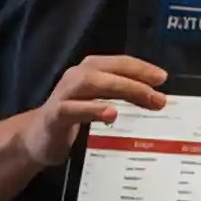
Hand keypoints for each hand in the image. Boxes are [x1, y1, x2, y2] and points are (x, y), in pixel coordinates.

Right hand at [20, 56, 167, 165]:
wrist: (37, 138)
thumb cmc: (73, 117)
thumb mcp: (99, 103)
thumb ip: (121, 97)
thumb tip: (156, 99)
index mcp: (89, 70)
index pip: (118, 62)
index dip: (141, 67)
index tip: (163, 78)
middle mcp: (76, 77)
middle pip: (108, 71)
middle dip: (136, 81)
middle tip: (160, 97)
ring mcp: (64, 95)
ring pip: (92, 84)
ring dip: (120, 89)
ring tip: (144, 99)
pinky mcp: (55, 115)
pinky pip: (73, 109)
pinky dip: (92, 110)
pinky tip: (111, 114)